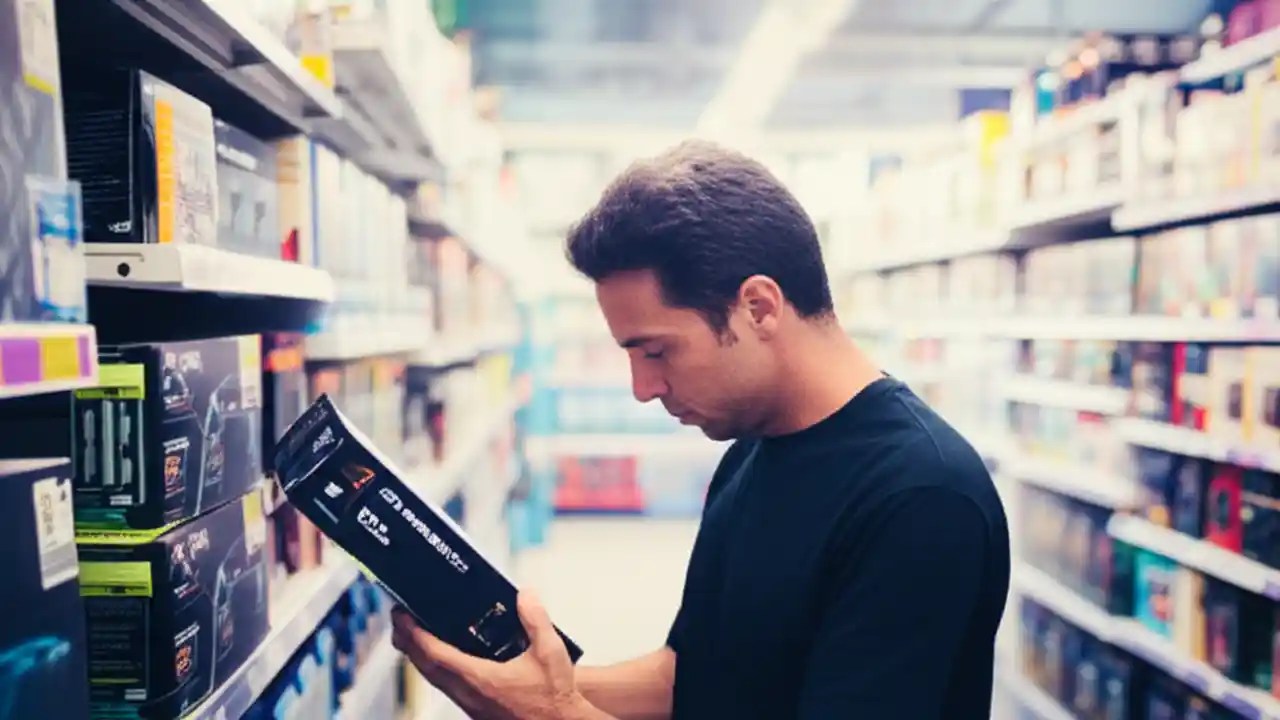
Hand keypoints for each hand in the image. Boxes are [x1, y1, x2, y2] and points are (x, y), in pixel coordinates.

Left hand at [392, 591, 593, 719]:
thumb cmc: (554, 698)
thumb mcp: (550, 651)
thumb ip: (535, 619)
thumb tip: (525, 595)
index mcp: (480, 679)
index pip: (434, 654)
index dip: (414, 634)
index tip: (402, 616)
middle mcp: (468, 695)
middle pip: (425, 667)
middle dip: (407, 642)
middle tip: (399, 619)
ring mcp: (470, 705)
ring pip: (433, 680)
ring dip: (419, 656)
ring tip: (413, 635)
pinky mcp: (476, 710)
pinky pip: (445, 687)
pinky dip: (434, 668)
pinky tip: (441, 658)